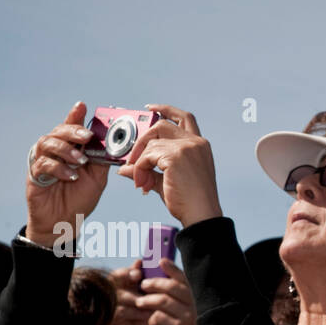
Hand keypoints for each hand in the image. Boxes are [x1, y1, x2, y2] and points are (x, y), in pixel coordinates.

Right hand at [25, 102, 110, 246]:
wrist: (65, 222)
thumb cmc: (80, 198)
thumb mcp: (97, 178)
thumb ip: (100, 160)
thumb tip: (111, 143)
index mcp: (70, 149)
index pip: (71, 128)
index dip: (74, 115)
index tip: (82, 105)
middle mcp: (55, 151)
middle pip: (58, 131)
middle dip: (72, 130)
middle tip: (86, 136)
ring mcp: (42, 161)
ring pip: (47, 143)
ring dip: (65, 149)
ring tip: (79, 160)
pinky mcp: (34, 175)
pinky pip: (43, 164)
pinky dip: (58, 168)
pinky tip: (70, 175)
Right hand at [103, 261, 154, 324]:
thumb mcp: (153, 306)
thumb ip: (157, 292)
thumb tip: (167, 272)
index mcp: (124, 290)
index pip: (124, 273)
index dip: (132, 268)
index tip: (141, 266)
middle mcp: (114, 296)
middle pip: (114, 278)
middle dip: (127, 275)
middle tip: (138, 276)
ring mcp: (110, 308)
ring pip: (119, 295)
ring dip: (136, 297)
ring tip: (150, 302)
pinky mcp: (109, 320)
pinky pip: (120, 312)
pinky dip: (135, 312)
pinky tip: (147, 315)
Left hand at [116, 103, 222, 226]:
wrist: (201, 216)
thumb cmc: (191, 203)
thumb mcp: (168, 182)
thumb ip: (148, 171)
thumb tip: (124, 169)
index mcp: (200, 146)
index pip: (184, 118)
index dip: (166, 110)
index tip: (150, 108)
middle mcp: (196, 143)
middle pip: (162, 124)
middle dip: (143, 137)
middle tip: (132, 156)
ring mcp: (187, 147)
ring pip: (151, 142)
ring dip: (139, 160)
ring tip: (139, 180)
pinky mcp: (176, 156)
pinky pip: (147, 156)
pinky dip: (140, 168)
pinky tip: (143, 184)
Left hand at [135, 259, 198, 324]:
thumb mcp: (189, 308)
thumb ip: (179, 293)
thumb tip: (162, 270)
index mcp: (198, 295)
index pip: (184, 277)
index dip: (172, 268)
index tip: (160, 262)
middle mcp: (196, 303)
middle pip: (171, 287)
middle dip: (154, 284)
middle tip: (143, 285)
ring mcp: (189, 316)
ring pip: (163, 300)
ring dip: (148, 300)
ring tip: (140, 303)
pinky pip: (159, 317)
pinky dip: (151, 318)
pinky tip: (150, 322)